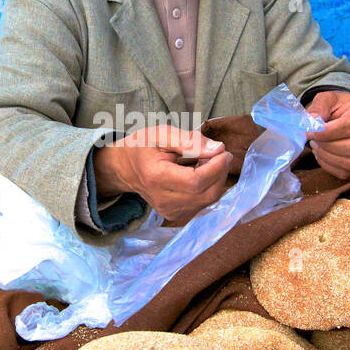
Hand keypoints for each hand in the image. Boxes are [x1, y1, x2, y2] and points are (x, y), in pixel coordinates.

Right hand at [92, 125, 232, 223]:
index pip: (196, 181)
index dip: (216, 167)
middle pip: (206, 193)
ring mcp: (170, 211)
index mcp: (156, 177)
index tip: (223, 151)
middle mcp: (163, 200)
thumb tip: (218, 149)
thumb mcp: (162, 134)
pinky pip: (203, 204)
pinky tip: (202, 173)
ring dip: (216, 179)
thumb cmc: (143, 146)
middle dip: (220, 172)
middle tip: (219, 153)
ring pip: (208, 200)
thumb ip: (190, 141)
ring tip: (208, 161)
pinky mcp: (176, 216)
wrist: (126, 168)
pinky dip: (209, 187)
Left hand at [304, 90, 349, 179]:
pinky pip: (347, 172)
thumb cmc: (336, 106)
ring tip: (317, 145)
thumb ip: (318, 108)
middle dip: (327, 146)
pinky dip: (329, 165)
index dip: (326, 132)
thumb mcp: (326, 99)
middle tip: (314, 138)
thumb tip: (311, 123)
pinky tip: (322, 153)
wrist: (346, 114)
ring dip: (327, 156)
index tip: (310, 131)